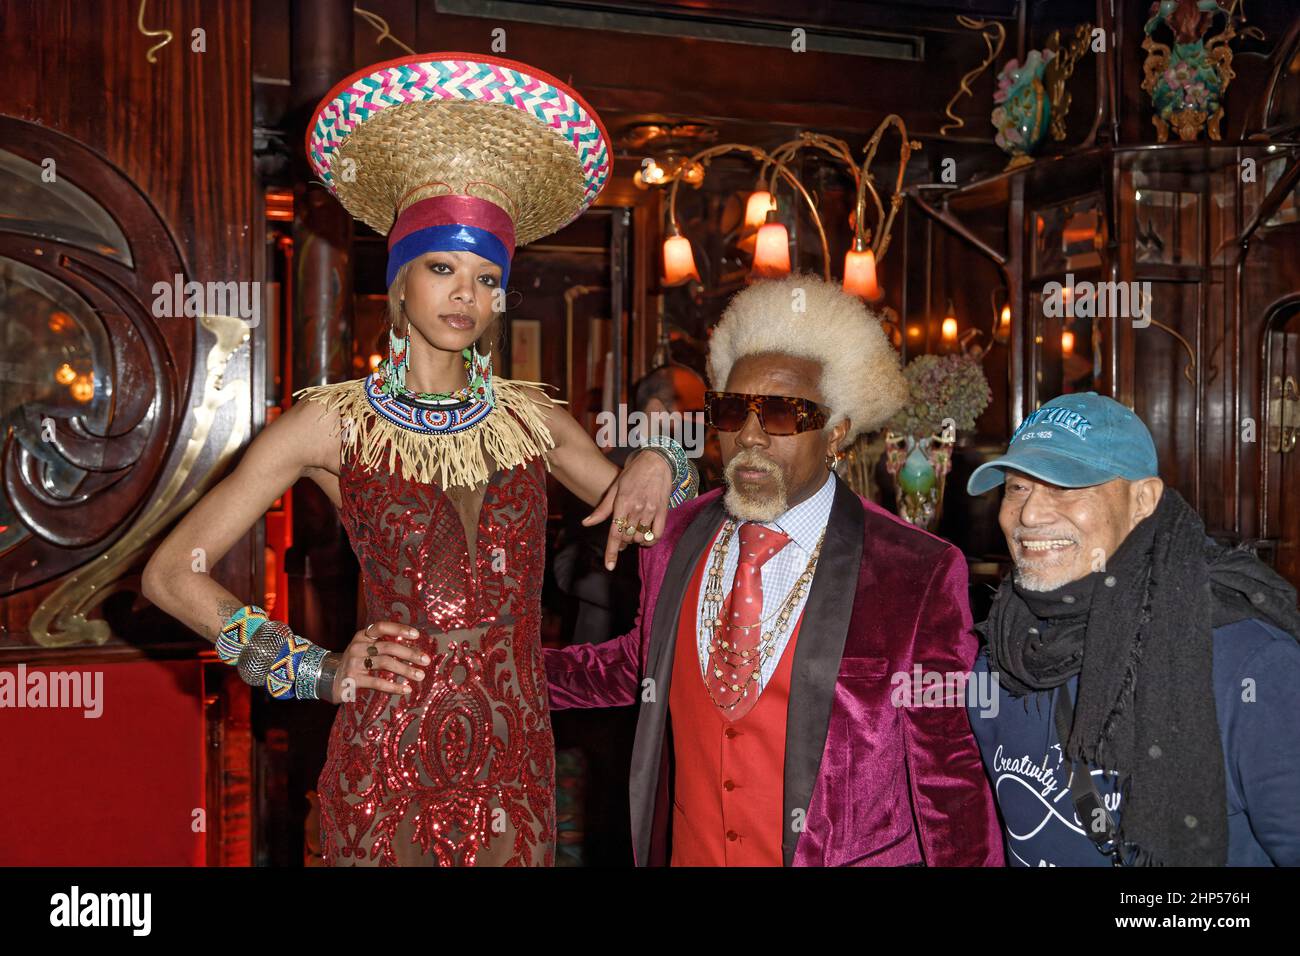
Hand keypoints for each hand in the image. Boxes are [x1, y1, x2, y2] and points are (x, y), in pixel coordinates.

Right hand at [326, 621, 430, 703]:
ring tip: (420, 676)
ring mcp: (354, 663)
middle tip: (426, 660)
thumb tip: (414, 648)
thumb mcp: (364, 648)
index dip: (399, 629)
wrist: (326, 678)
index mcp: (362, 636)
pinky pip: (377, 682)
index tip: (417, 635)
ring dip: (405, 670)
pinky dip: (393, 686)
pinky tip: (406, 689)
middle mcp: (357, 647)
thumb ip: (383, 645)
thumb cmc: (355, 662)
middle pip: (388, 647)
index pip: (381, 627)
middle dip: (410, 653)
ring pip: (384, 663)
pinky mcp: (352, 680)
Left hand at [582, 450, 672, 569]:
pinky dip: (650, 541)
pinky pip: (657, 534)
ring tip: (633, 530)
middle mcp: (637, 508)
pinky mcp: (663, 511)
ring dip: (634, 539)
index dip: (611, 552)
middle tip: (621, 534)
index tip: (609, 566)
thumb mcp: (614, 488)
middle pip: (627, 537)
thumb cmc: (632, 473)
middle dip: (622, 541)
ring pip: (641, 537)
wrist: (656, 460)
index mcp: (622, 503)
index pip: (615, 533)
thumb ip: (602, 509)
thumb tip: (587, 523)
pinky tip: (646, 536)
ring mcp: (651, 510)